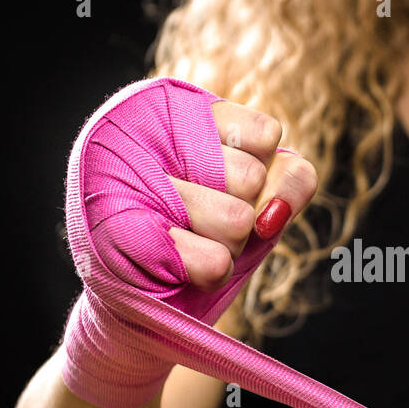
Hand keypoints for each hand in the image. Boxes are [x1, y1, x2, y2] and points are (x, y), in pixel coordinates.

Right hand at [61, 77, 317, 407]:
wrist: (133, 300)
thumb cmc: (195, 237)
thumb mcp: (249, 196)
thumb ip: (285, 178)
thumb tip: (274, 212)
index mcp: (174, 107)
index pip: (265, 134)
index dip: (261, 175)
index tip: (226, 188)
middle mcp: (141, 128)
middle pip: (253, 177)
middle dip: (241, 214)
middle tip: (200, 222)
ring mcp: (127, 178)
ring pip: (239, 220)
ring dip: (223, 247)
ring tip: (185, 242)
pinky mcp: (123, 235)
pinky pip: (215, 262)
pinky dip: (205, 274)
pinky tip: (173, 266)